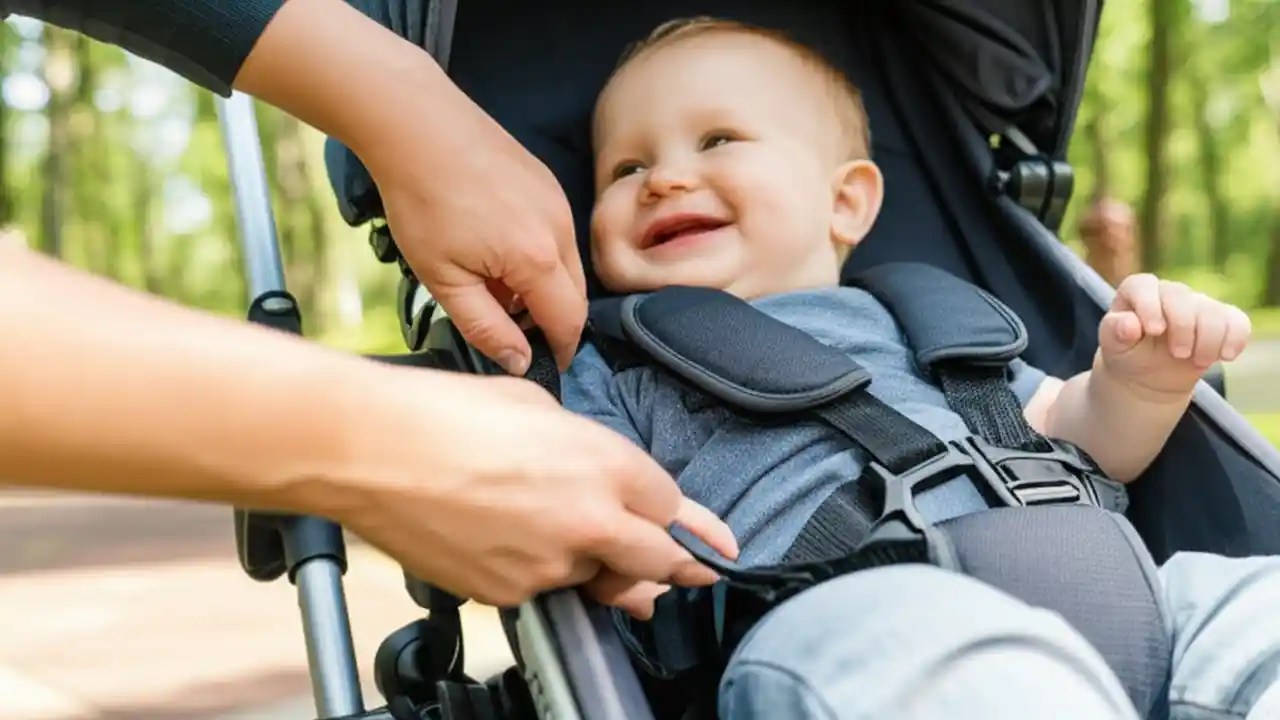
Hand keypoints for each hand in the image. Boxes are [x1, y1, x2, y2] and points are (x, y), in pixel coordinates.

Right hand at [332, 368, 736, 610]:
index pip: (672, 506)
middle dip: (679, 567)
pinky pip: (542, 587)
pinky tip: (506, 535)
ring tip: (558, 530)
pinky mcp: (509, 594)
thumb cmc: (445, 413)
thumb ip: (586, 448)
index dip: (691, 522)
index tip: (714, 541)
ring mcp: (548, 565)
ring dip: (595, 562)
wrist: (372, 451)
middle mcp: (589, 521)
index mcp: (604, 464)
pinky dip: (538, 569)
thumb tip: (600, 472)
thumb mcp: (537, 406)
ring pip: (595, 576)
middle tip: (694, 572)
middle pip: (658, 562)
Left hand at [360, 74, 586, 375]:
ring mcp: (557, 201)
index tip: (547, 367)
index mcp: (537, 260)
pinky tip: (497, 252)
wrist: (416, 124)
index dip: (560, 351)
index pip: (568, 323)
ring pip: (568, 264)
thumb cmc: (422, 201)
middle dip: (553, 322)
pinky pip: (557, 235)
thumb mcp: (443, 280)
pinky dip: (539, 257)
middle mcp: (560, 229)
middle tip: (516, 335)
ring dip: (544, 289)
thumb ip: (486, 327)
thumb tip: (520, 360)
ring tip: (495, 290)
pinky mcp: (546, 182)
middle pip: (576, 296)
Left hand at [1097, 274, 1250, 398]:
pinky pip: (1237, 322)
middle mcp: (1169, 292)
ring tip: (1196, 361)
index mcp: (1137, 292)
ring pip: (1212, 312)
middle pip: (1182, 298)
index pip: (1144, 286)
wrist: (1148, 375)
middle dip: (1183, 328)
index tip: (1154, 330)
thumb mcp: (1113, 347)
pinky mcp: (1222, 319)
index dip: (1150, 305)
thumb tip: (1128, 324)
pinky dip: (1234, 340)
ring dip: (1208, 340)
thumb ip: (1115, 333)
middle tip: (1178, 354)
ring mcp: (1197, 304)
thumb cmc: (1127, 354)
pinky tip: (1224, 356)